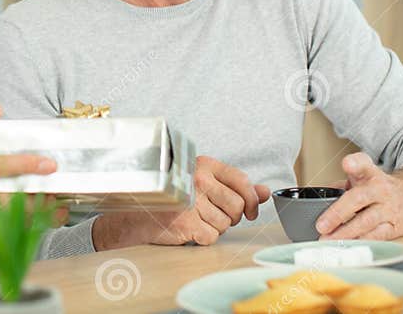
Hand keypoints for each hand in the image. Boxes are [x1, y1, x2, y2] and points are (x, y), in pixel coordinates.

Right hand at [92, 155, 270, 249]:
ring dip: (216, 227)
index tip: (250, 209)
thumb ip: (236, 186)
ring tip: (198, 218)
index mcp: (204, 165)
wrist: (138, 211)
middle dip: (232, 216)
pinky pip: (212, 237)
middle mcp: (198, 180)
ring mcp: (192, 202)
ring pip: (226, 224)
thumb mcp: (204, 181)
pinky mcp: (186, 223)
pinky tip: (191, 227)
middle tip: (215, 214)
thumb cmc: (173, 195)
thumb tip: (265, 192)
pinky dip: (204, 237)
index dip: (252, 199)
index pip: (242, 181)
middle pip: (237, 206)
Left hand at [316, 152, 402, 240]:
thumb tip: (320, 195)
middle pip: (358, 199)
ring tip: (329, 241)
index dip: (355, 163)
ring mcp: (390, 209)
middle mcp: (381, 189)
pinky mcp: (396, 227)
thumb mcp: (363, 176)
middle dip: (338, 213)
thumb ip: (341, 184)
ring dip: (346, 234)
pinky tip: (349, 247)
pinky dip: (361, 243)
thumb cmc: (381, 186)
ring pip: (367, 222)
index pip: (363, 164)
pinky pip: (377, 237)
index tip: (348, 164)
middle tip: (321, 226)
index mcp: (370, 174)